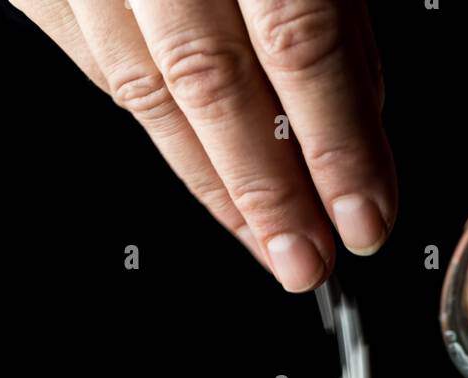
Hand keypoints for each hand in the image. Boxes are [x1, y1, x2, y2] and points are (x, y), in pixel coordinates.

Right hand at [10, 0, 395, 291]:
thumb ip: (333, 0)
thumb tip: (362, 110)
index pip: (299, 41)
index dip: (337, 144)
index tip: (366, 218)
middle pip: (214, 85)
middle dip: (269, 193)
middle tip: (307, 262)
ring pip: (146, 91)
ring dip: (209, 184)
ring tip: (259, 242)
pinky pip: (102, 65)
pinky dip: (155, 129)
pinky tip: (199, 173)